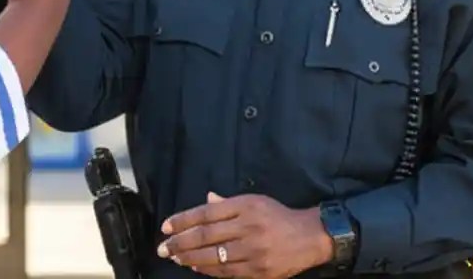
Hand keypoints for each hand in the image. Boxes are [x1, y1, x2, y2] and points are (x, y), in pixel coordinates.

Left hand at [157, 193, 333, 278]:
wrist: (309, 237)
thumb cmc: (278, 216)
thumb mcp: (255, 201)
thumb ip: (228, 203)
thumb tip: (206, 200)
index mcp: (245, 206)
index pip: (206, 214)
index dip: (183, 221)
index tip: (165, 227)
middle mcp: (248, 227)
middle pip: (206, 236)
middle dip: (180, 242)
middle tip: (162, 248)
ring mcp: (253, 251)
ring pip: (214, 257)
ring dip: (190, 258)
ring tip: (175, 258)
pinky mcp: (259, 270)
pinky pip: (227, 272)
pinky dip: (208, 270)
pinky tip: (195, 267)